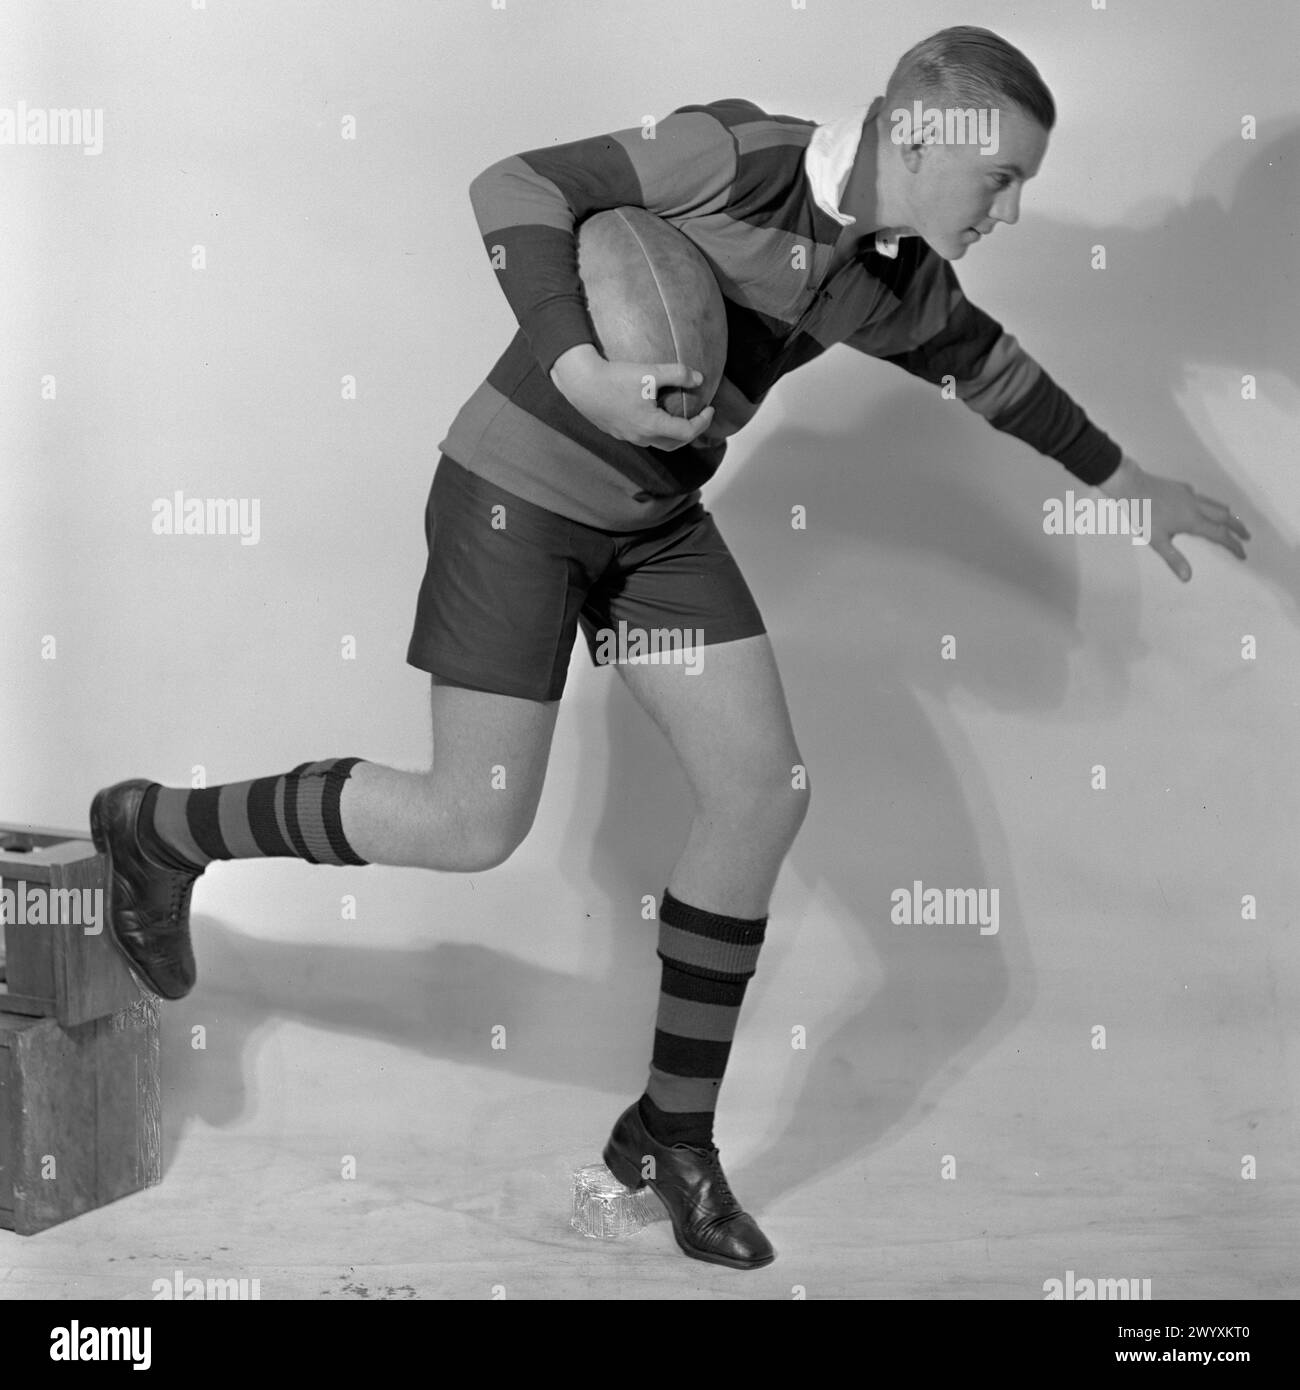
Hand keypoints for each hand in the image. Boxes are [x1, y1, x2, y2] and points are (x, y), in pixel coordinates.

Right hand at [550, 345, 714, 450]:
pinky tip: (654, 415)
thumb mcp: (650, 372)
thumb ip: (678, 374)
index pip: (687, 433)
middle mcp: (641, 437)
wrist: (581, 383)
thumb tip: (699, 378)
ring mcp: (627, 437)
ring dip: (672, 434)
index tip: (710, 409)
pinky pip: (642, 437)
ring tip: (679, 417)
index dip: (703, 422)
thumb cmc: (615, 378)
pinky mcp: (617, 432)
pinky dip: (656, 430)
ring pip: (657, 442)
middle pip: (674, 444)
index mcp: (652, 426)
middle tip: (699, 417)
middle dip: (690, 432)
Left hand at [1100, 455, 1249, 581]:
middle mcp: (1196, 506)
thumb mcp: (1156, 541)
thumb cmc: (1142, 515)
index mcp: (1192, 521)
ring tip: (1233, 523)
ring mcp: (1191, 495)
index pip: (1220, 536)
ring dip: (1228, 515)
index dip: (1233, 546)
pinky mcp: (1183, 488)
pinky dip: (1213, 506)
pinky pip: (1204, 498)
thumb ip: (1174, 559)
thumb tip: (1187, 578)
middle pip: (1226, 517)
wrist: (1131, 486)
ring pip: (1217, 505)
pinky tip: (1206, 509)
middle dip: (1238, 528)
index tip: (1242, 554)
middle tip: (1246, 537)